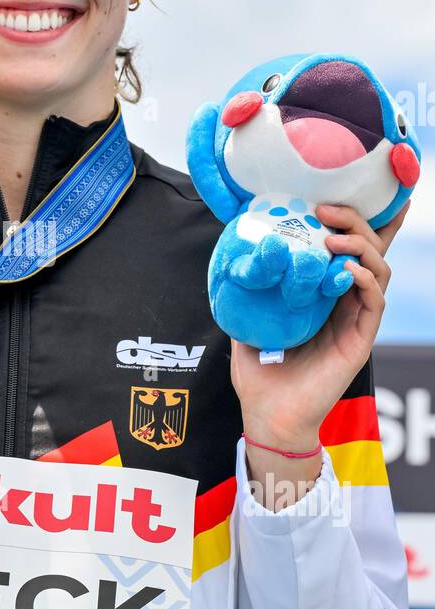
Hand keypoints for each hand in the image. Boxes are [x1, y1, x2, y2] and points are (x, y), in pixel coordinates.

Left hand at [231, 198, 409, 450]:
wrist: (268, 416)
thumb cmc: (260, 374)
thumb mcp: (246, 322)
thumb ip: (247, 293)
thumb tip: (229, 260)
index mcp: (324, 295)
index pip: (349, 250)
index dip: (359, 221)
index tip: (342, 191)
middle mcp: (345, 303)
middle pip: (370, 250)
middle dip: (356, 221)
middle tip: (327, 207)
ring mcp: (356, 320)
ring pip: (378, 269)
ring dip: (360, 245)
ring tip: (332, 237)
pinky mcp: (360, 340)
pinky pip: (374, 301)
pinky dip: (364, 278)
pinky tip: (346, 268)